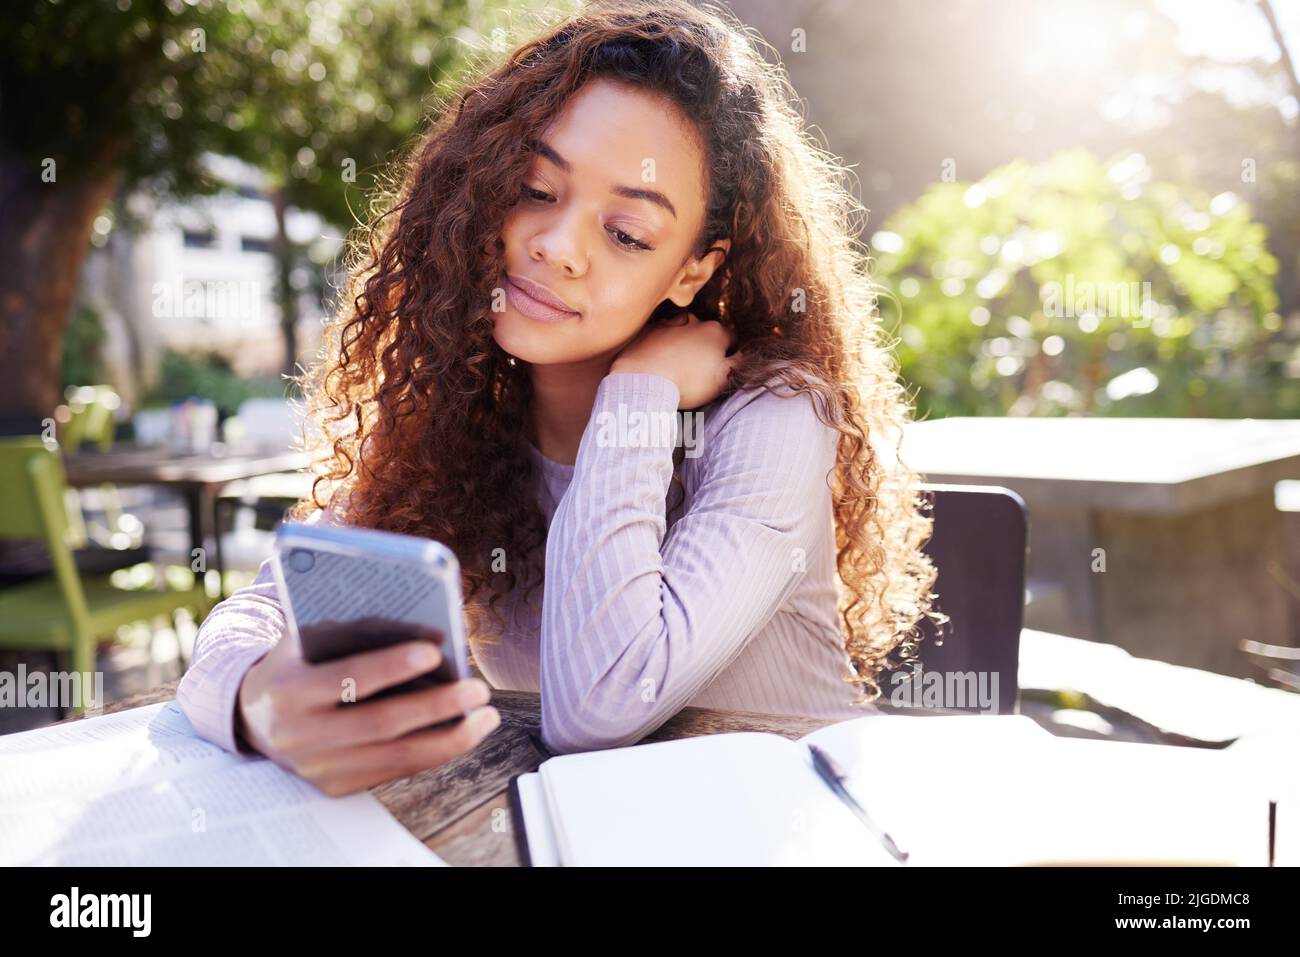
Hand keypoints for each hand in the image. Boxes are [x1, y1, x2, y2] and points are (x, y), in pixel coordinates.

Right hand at [235, 622, 499, 796]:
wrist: (255, 715)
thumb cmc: (299, 663)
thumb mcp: (311, 638)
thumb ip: (360, 632)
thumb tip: (433, 634)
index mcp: (289, 689)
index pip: (346, 679)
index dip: (391, 666)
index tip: (434, 651)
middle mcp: (300, 735)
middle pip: (380, 724)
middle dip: (436, 706)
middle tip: (478, 689)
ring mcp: (318, 768)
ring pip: (395, 758)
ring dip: (450, 738)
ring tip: (486, 716)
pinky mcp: (335, 787)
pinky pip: (394, 771)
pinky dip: (433, 753)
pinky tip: (463, 733)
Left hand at [610, 311, 740, 408]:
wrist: (643, 380)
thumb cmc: (687, 382)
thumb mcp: (722, 377)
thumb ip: (737, 363)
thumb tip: (744, 354)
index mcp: (716, 332)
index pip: (732, 339)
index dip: (730, 354)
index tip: (722, 368)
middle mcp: (694, 321)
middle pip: (707, 333)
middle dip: (706, 347)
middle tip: (699, 370)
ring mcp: (669, 324)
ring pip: (684, 331)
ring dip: (685, 343)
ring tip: (678, 365)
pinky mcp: (648, 331)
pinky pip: (661, 335)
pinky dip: (663, 344)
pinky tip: (659, 360)